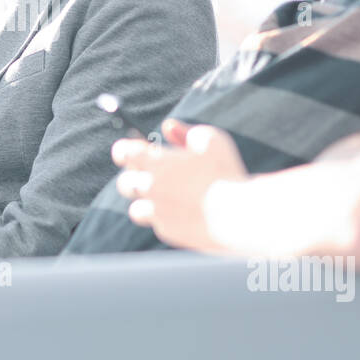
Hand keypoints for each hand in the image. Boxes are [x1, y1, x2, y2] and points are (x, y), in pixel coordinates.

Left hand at [111, 118, 245, 251]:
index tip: (133, 151)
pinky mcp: (167, 232)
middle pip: (124, 183)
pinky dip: (166, 219)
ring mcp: (156, 212)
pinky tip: (184, 213)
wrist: (236, 216)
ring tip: (167, 198)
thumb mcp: (211, 140)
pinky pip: (158, 224)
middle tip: (154, 176)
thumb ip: (186, 131)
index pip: (123, 152)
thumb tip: (168, 127)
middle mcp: (150, 188)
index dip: (125, 150)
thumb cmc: (225, 172)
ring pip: (136, 209)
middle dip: (135, 178)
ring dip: (147, 203)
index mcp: (156, 163)